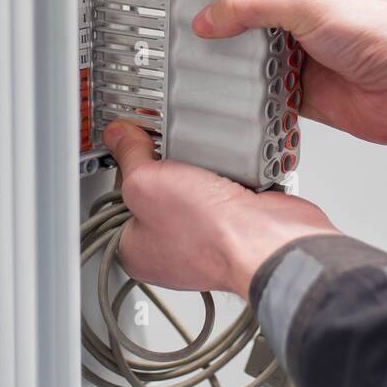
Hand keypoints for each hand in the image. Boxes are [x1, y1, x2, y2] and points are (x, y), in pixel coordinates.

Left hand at [103, 122, 337, 298]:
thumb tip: (117, 136)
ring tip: (198, 159)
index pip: (117, 199)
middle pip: (156, 192)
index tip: (129, 142)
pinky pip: (222, 189)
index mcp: (136, 249)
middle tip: (168, 151)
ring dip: (196, 168)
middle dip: (164, 167)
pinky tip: (223, 167)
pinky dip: (224, 174)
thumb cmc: (210, 233)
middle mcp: (169, 250)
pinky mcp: (235, 223)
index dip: (123, 167)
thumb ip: (129, 156)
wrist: (269, 240)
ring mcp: (205, 238)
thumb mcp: (148, 182)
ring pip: (191, 188)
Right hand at [192, 0, 386, 147]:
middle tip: (181, 22)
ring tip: (194, 58)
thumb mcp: (309, 2)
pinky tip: (222, 90)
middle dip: (215, 21)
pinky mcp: (294, 87)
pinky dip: (239, 93)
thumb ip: (255, 2)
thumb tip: (211, 16)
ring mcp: (293, 50)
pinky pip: (255, 90)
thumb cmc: (382, 34)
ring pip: (243, 52)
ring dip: (225, 59)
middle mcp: (295, 11)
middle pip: (239, 13)